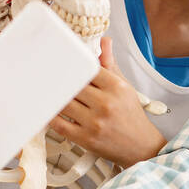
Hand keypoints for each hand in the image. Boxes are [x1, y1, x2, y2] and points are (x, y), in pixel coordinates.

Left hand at [49, 38, 166, 167]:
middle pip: (72, 85)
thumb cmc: (131, 115)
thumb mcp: (124, 87)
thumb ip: (110, 64)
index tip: (64, 65)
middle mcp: (106, 104)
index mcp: (116, 87)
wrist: (141, 146)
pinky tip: (51, 112)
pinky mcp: (86, 139)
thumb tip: (104, 41)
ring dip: (55, 99)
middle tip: (48, 77)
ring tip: (49, 94)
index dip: (74, 66)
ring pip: (63, 104)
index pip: (87, 69)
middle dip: (62, 82)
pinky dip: (52, 117)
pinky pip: (60, 125)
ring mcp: (95, 122)